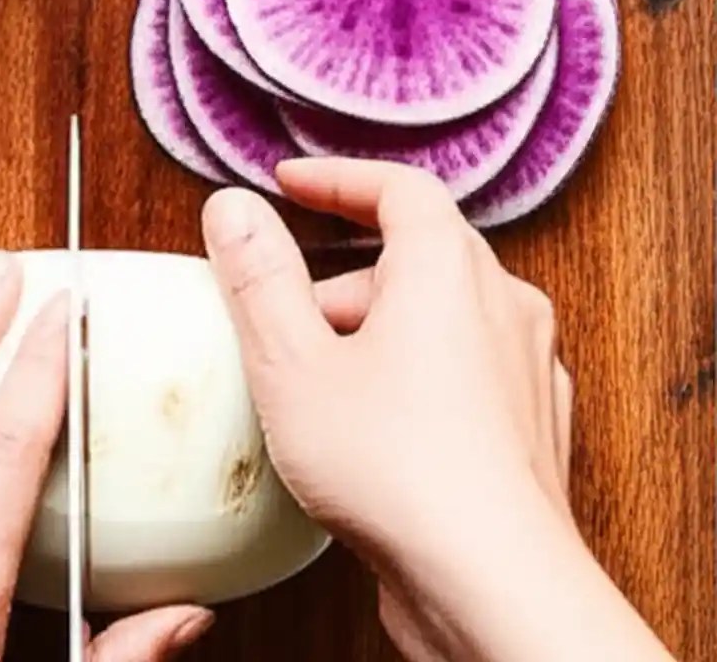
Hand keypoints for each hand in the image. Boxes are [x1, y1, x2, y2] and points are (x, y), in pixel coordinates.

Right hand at [200, 158, 672, 661]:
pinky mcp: (527, 424)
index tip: (291, 183)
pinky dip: (413, 374)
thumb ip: (258, 278)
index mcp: (448, 270)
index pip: (398, 188)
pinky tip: (375, 425)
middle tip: (283, 310)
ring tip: (319, 380)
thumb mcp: (292, 364)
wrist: (488, 579)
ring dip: (376, 329)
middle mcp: (502, 305)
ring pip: (440, 317)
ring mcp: (525, 367)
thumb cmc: (396, 472)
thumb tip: (232, 208)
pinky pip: (463, 370)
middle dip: (340, 275)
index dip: (337, 180)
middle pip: (416, 257)